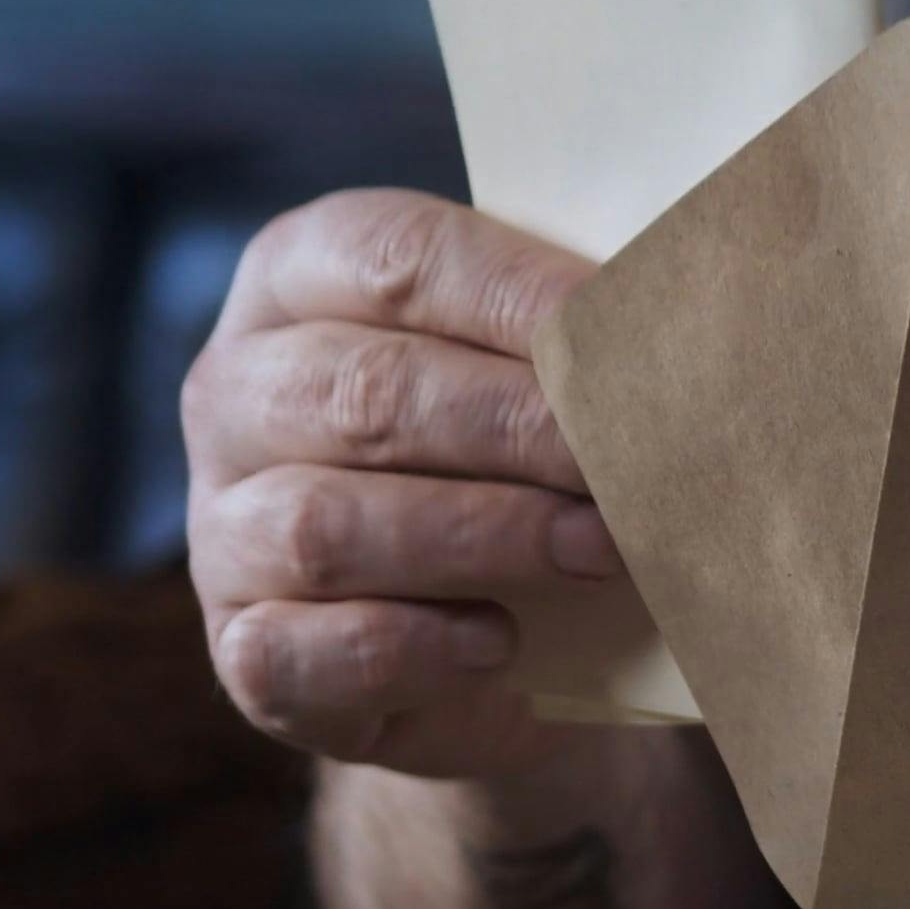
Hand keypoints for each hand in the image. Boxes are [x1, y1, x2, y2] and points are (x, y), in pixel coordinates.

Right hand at [184, 189, 614, 779]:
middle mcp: (236, 392)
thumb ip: (584, 336)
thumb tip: (687, 323)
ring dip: (483, 536)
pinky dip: (413, 648)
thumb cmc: (526, 463)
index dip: (519, 295)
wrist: (494, 637)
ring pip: (324, 525)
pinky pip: (299, 651)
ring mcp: (222, 525)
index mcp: (300, 276)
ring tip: (600, 551)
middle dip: (517, 427)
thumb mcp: (547, 374)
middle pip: (364, 390)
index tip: (633, 333)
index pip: (395, 257)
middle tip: (633, 462)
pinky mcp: (243, 650)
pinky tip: (500, 641)